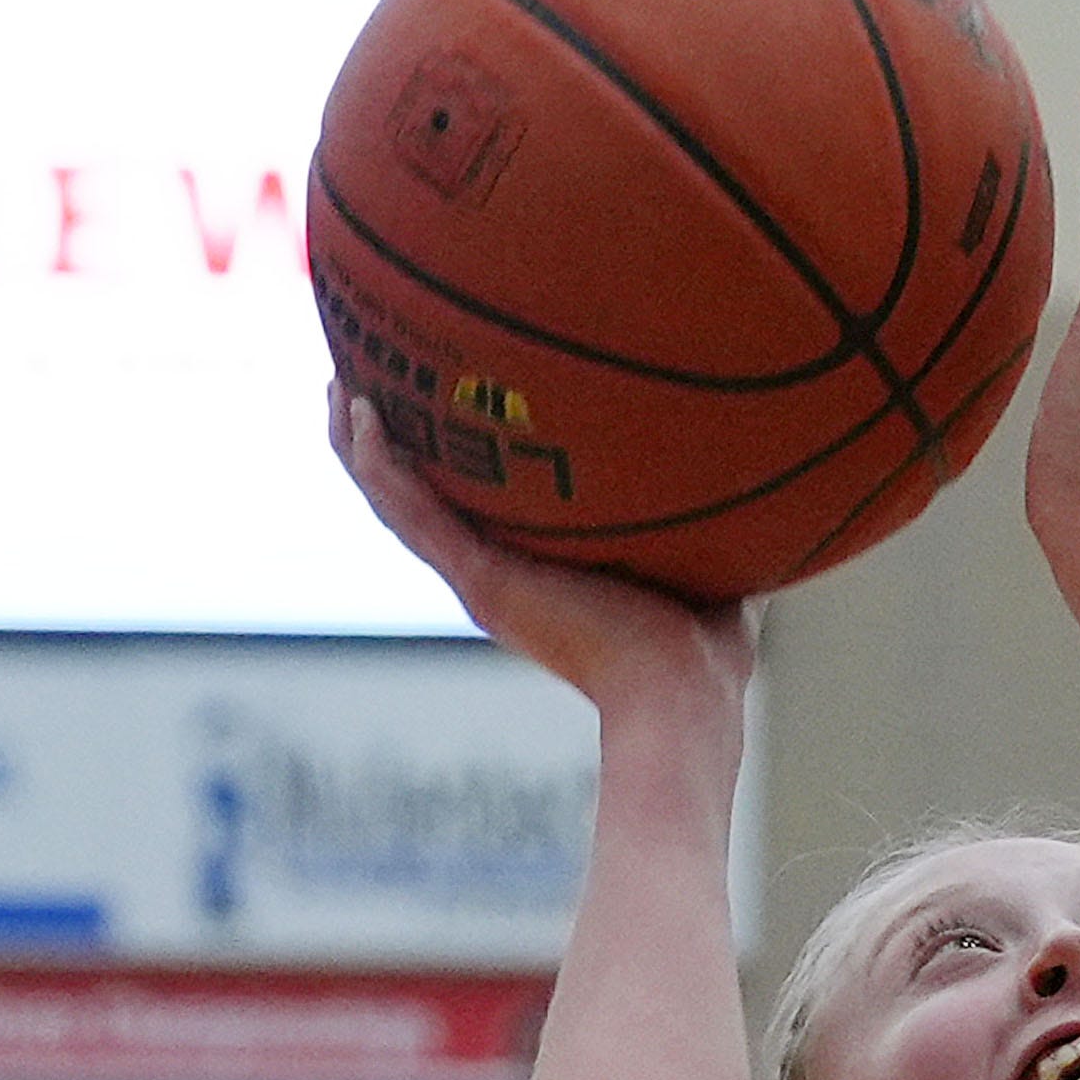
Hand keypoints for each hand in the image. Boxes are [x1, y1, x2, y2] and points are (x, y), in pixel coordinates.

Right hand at [328, 382, 756, 732]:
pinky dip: (381, 467)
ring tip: (336, 387)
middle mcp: (498, 576)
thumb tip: (743, 479)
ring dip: (362, 446)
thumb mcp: (696, 564)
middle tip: (356, 383)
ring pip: (398, 503)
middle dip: (386, 445)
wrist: (683, 695)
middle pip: (420, 502)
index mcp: (536, 574)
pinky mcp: (484, 582)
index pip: (476, 512)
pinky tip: (360, 415)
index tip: (434, 406)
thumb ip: (697, 525)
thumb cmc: (703, 652)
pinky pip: (413, 514)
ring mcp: (484, 579)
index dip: (448, 463)